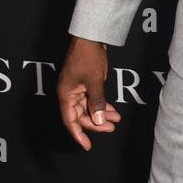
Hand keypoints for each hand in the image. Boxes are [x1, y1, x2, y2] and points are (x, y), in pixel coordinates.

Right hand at [56, 36, 121, 150]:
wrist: (90, 37)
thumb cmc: (88, 57)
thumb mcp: (95, 81)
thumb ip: (96, 102)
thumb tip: (97, 121)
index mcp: (66, 94)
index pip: (70, 121)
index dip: (78, 134)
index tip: (87, 146)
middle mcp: (69, 93)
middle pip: (80, 115)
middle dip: (96, 123)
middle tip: (112, 127)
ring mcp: (76, 88)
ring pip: (88, 107)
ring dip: (101, 114)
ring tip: (116, 119)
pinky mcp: (84, 83)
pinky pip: (91, 99)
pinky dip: (101, 105)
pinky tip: (111, 109)